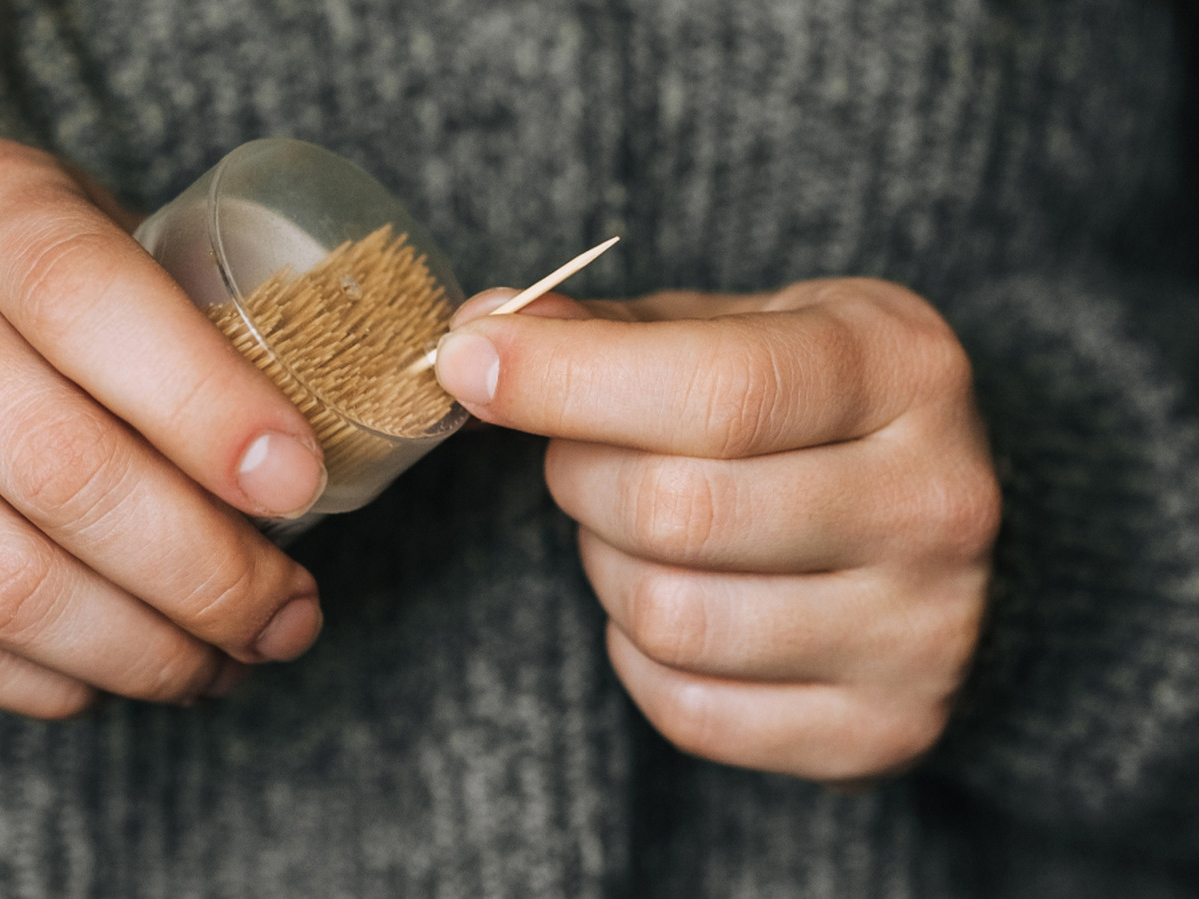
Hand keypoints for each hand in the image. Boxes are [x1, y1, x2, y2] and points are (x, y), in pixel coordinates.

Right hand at [0, 140, 327, 717]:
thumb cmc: (17, 291)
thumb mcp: (103, 247)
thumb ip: (196, 329)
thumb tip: (318, 478)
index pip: (91, 302)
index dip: (208, 405)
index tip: (300, 486)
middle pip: (64, 473)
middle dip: (208, 573)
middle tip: (286, 616)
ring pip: (10, 588)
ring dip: (148, 651)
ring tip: (225, 660)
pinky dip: (65, 683)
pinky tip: (124, 672)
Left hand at [435, 278, 999, 781]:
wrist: (942, 527)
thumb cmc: (815, 411)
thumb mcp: (745, 330)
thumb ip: (615, 329)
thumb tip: (484, 328)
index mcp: (903, 373)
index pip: (718, 390)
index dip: (565, 379)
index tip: (467, 363)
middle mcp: (935, 505)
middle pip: (675, 511)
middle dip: (579, 477)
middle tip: (579, 454)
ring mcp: (921, 631)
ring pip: (670, 618)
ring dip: (608, 568)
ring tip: (636, 529)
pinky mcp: (882, 728)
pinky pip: (687, 709)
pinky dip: (639, 655)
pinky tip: (674, 597)